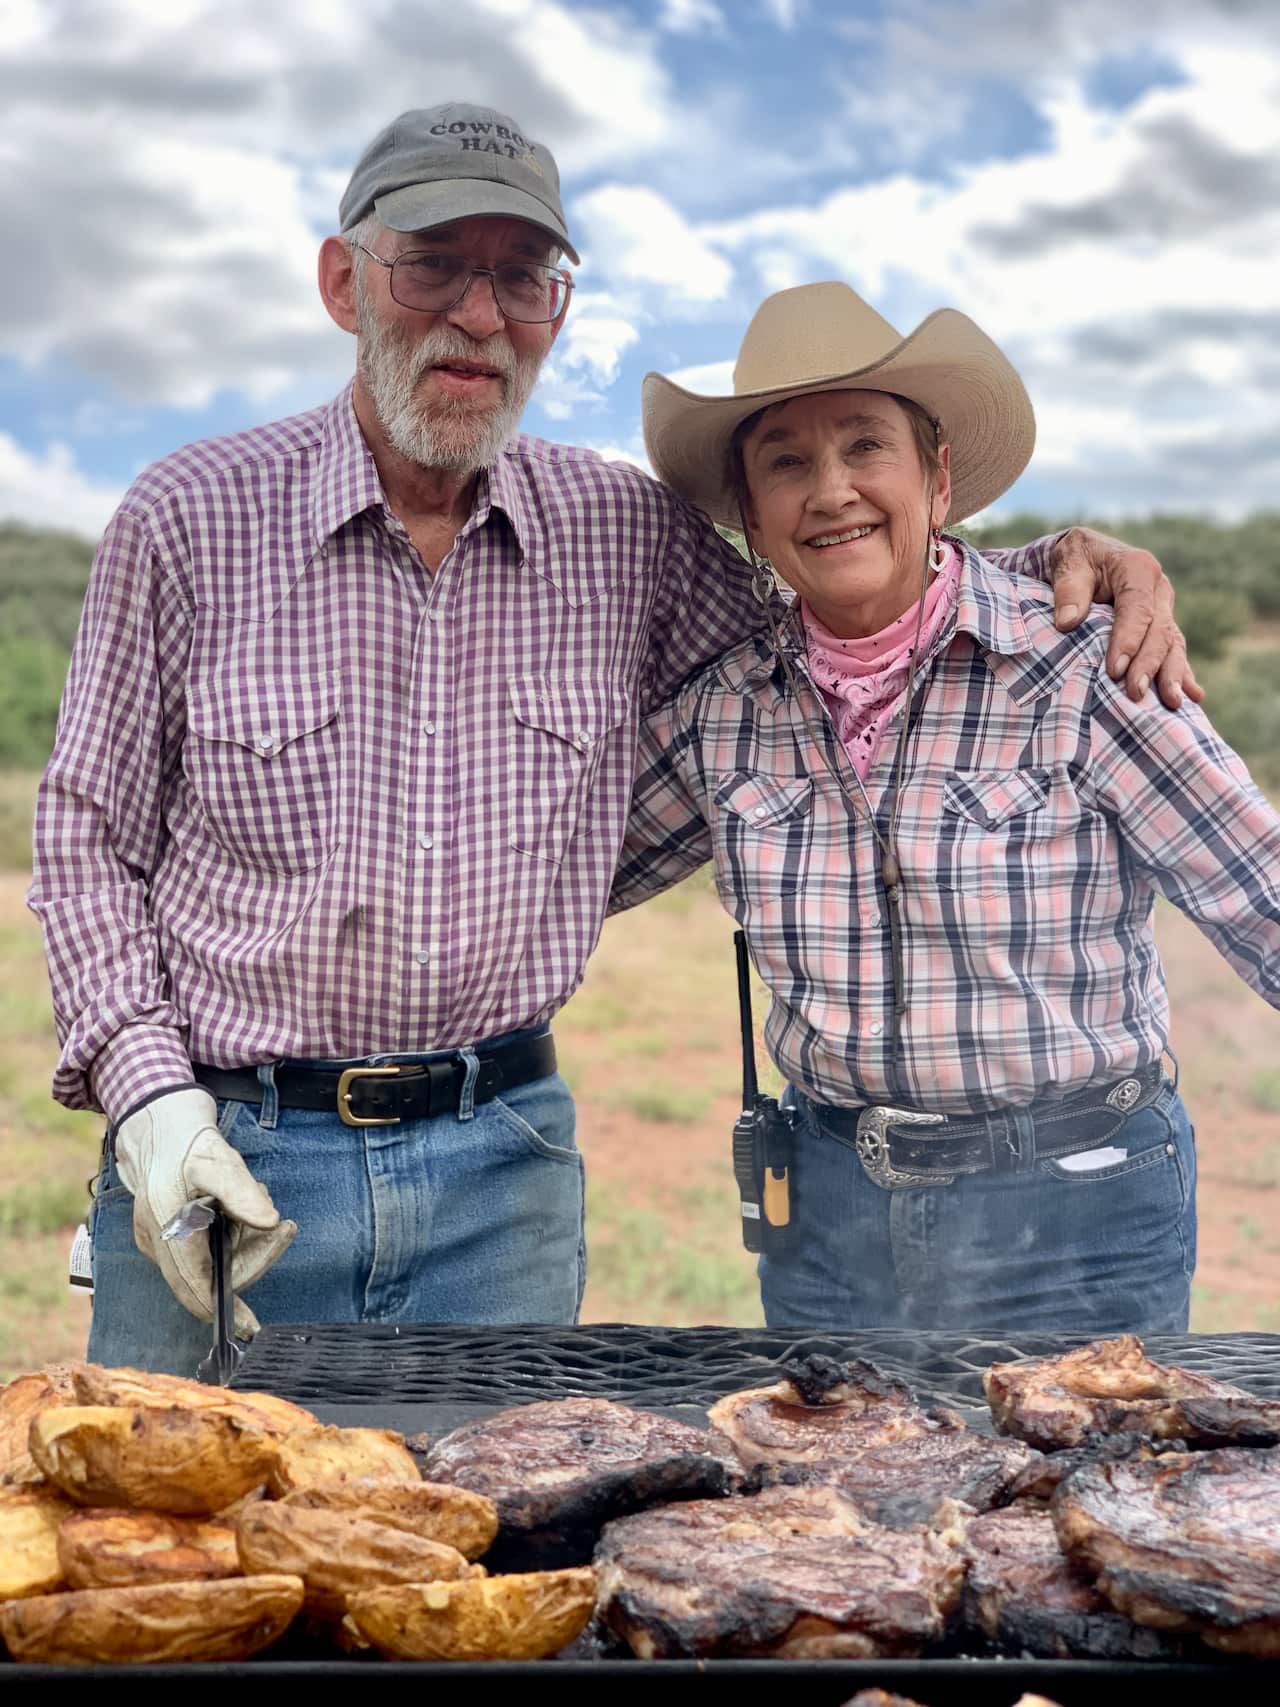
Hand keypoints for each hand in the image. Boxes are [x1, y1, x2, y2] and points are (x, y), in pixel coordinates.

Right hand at [113, 1087, 295, 1338]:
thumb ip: (242, 1192)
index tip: (251, 1325)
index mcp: (165, 1231)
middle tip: (282, 1226)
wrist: (157, 1122)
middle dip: (252, 1255)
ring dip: (244, 1241)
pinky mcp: (167, 1235)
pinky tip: (238, 1209)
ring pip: (212, 1263)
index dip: (225, 1309)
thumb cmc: (185, 1139)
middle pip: (210, 1277)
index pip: (196, 1288)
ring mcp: (159, 1241)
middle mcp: (158, 1243)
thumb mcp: (218, 1159)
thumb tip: (270, 1222)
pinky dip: (230, 1235)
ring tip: (256, 1199)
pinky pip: (205, 1251)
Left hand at [1048, 526, 1203, 709]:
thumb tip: (1068, 622)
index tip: (1115, 670)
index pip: (1137, 607)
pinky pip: (1175, 651)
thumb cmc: (1077, 559)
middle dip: (1149, 664)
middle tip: (1134, 693)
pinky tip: (1193, 696)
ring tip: (1172, 703)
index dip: (1128, 639)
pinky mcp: (1162, 626)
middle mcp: (1159, 589)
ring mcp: (1164, 609)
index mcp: (1138, 568)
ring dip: (1172, 675)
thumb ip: (1068, 590)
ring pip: (1172, 644)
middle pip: (1159, 630)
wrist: (1088, 555)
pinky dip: (1182, 674)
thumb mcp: (1067, 562)